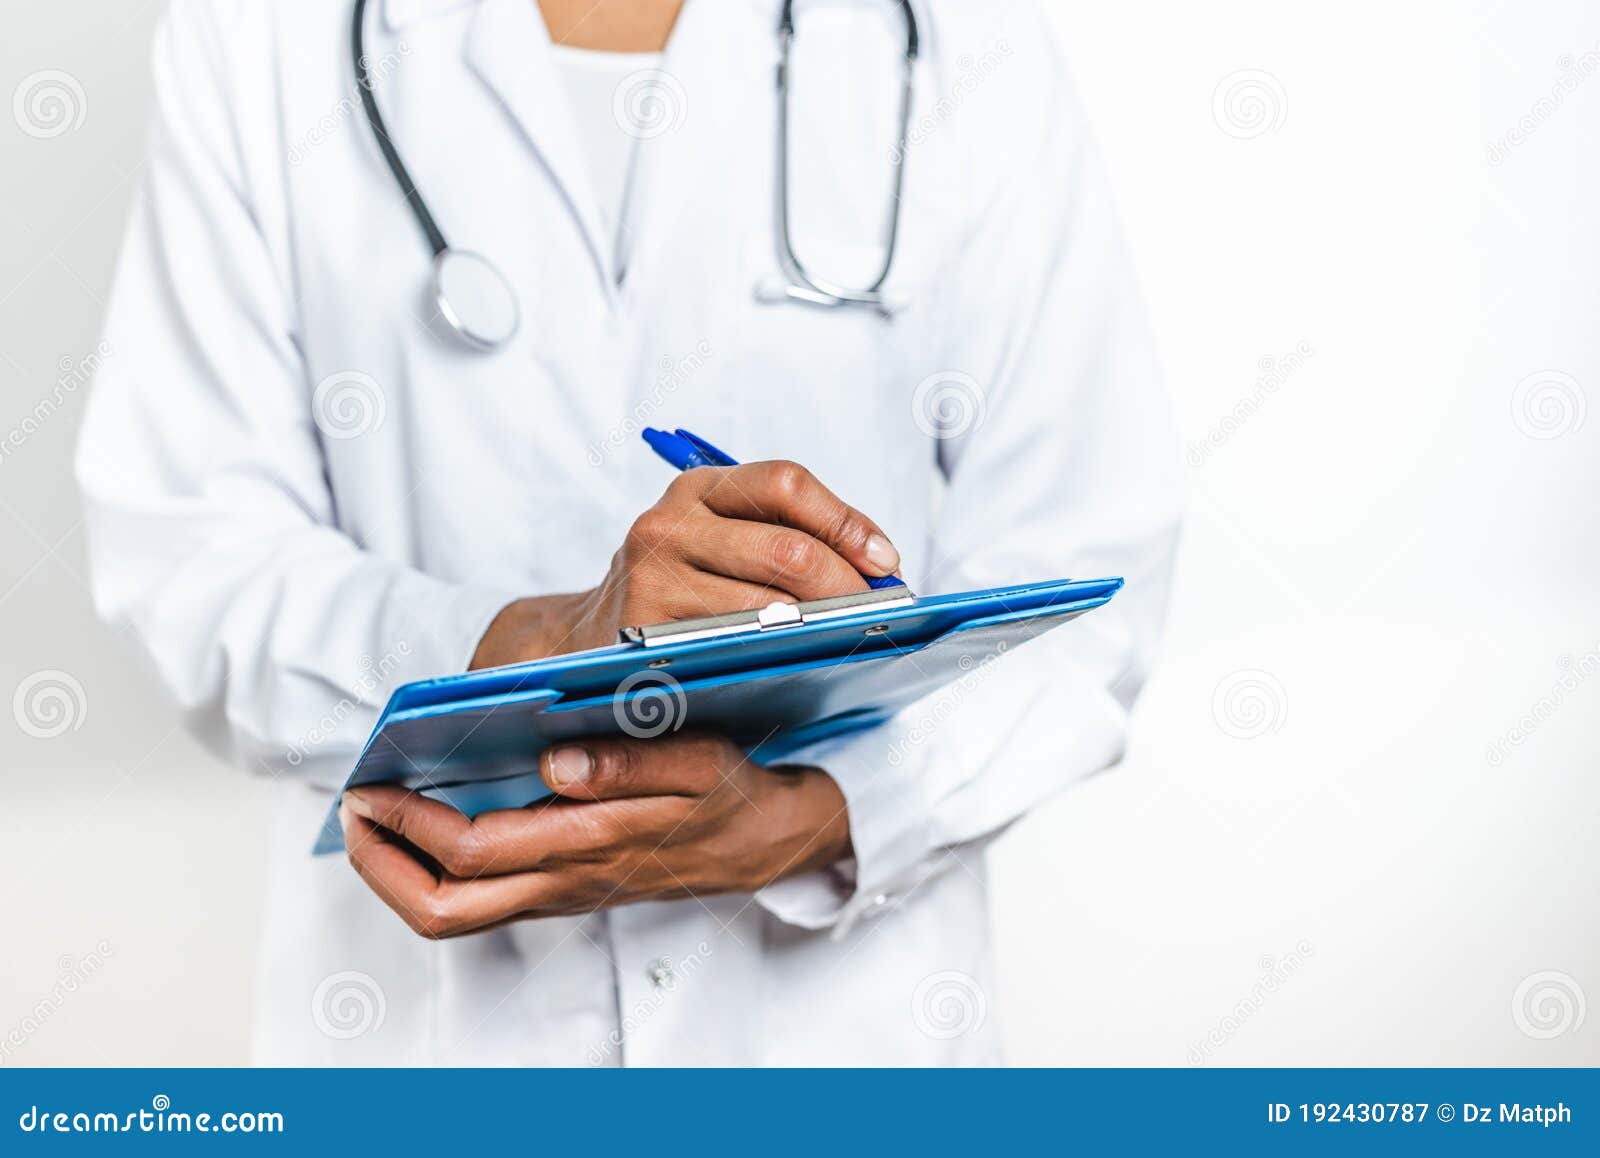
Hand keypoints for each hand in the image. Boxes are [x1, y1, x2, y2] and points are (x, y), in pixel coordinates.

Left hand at [338, 733, 851, 938]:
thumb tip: (557, 760)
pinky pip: (480, 900)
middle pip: (442, 911)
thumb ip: (634, 760)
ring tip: (378, 818)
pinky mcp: (563, 889)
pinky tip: (430, 820)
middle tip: (357, 808)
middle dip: (381, 865)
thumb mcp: (700, 764)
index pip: (470, 851)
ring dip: (401, 872)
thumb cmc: (730, 795)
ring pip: (455, 916)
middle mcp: (563, 882)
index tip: (372, 780)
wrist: (766, 845)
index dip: (407, 823)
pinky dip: (436, 868)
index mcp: (587, 845)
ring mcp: (559, 893)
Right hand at [470, 460, 900, 666]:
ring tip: (852, 644)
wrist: (584, 641)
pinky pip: (734, 646)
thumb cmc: (679, 594)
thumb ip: (784, 540)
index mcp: (699, 488)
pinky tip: (801, 667)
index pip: (786, 484)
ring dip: (823, 630)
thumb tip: (879, 569)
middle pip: (787, 549)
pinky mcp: (645, 630)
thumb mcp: (717, 543)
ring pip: (768, 606)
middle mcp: (668, 522)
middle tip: (878, 619)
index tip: (886, 562)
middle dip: (848, 588)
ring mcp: (651, 576)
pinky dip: (778, 658)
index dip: (846, 521)